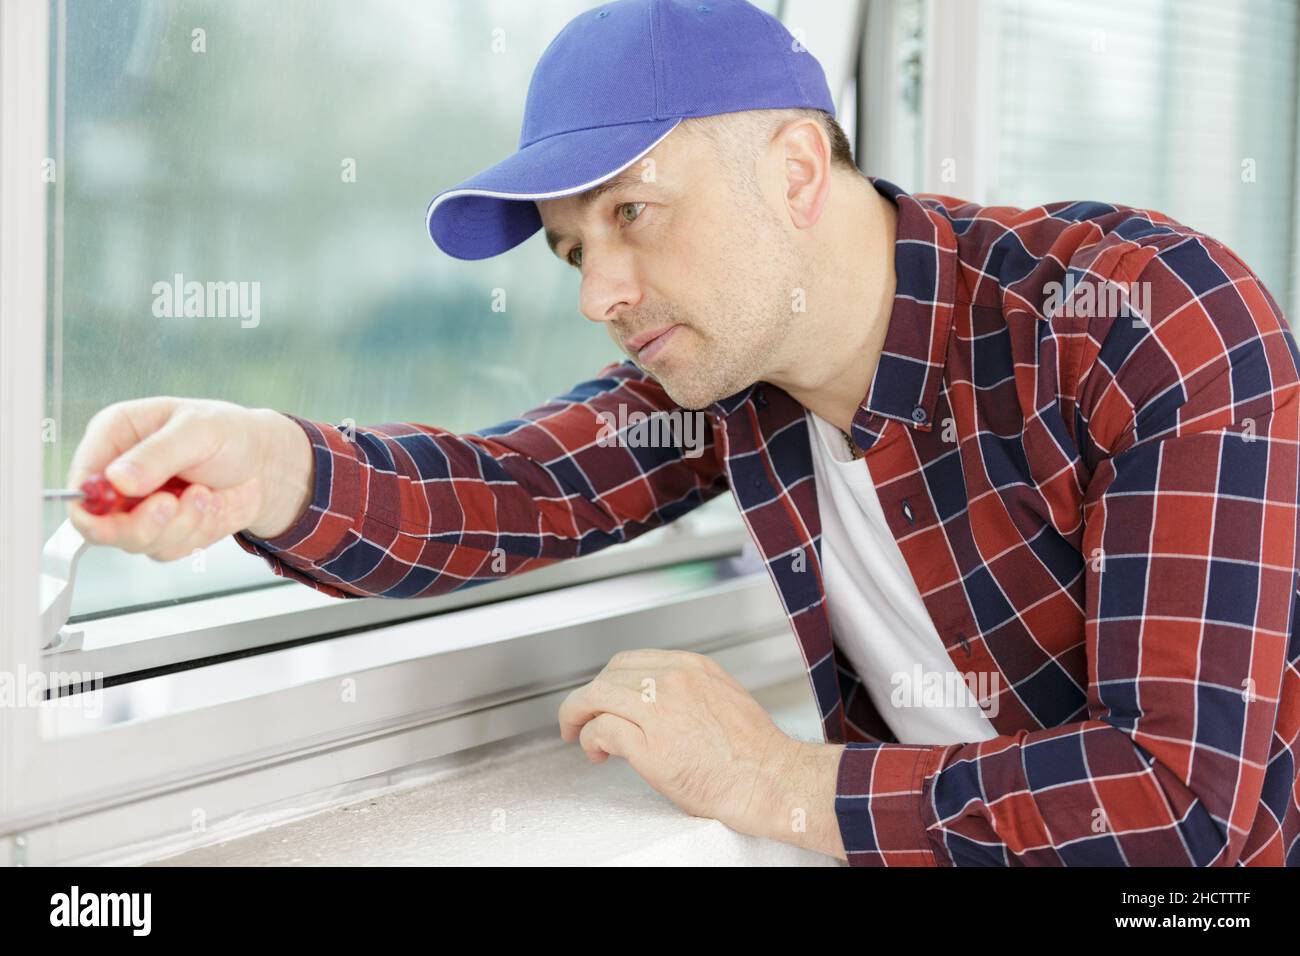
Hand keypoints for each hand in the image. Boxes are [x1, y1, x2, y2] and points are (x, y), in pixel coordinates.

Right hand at [65, 396, 313, 559]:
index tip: (121, 505)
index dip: (91, 502)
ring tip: (204, 494)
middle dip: (139, 522)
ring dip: (178, 524)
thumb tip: (117, 480)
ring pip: (135, 541)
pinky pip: (166, 549)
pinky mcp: (162, 530)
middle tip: (169, 505)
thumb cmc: (230, 434)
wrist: (265, 464)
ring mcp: (138, 507)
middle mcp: (119, 475)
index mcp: (116, 437)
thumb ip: (157, 454)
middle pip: (97, 523)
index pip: (81, 479)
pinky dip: (194, 532)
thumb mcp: (198, 430)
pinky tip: (209, 505)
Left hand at [558, 648, 844, 855]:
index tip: (604, 696)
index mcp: (692, 668)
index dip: (609, 680)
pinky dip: (590, 739)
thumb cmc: (754, 753)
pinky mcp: (649, 745)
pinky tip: (596, 752)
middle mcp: (673, 681)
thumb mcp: (722, 699)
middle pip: (609, 674)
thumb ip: (688, 692)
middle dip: (589, 696)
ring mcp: (659, 710)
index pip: (632, 661)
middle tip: (581, 716)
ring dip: (579, 714)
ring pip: (596, 695)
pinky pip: (602, 729)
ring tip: (577, 732)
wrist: (769, 781)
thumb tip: (658, 701)